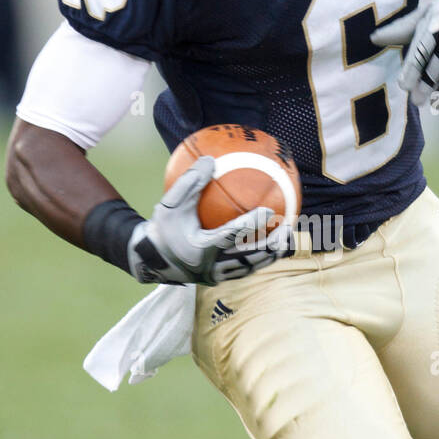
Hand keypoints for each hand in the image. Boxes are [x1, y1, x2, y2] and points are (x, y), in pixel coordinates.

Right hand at [127, 155, 293, 284]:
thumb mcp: (171, 203)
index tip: (269, 210)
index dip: (251, 224)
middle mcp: (211, 267)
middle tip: (287, 227)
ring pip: (250, 267)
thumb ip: (190, 182)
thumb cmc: (163, 227)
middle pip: (249, 257)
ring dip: (270, 255)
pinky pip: (245, 270)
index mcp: (200, 249)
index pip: (231, 236)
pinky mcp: (218, 280)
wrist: (151, 258)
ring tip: (286, 239)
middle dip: (271, 244)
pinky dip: (260, 259)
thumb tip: (210, 159)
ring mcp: (216, 276)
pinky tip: (272, 246)